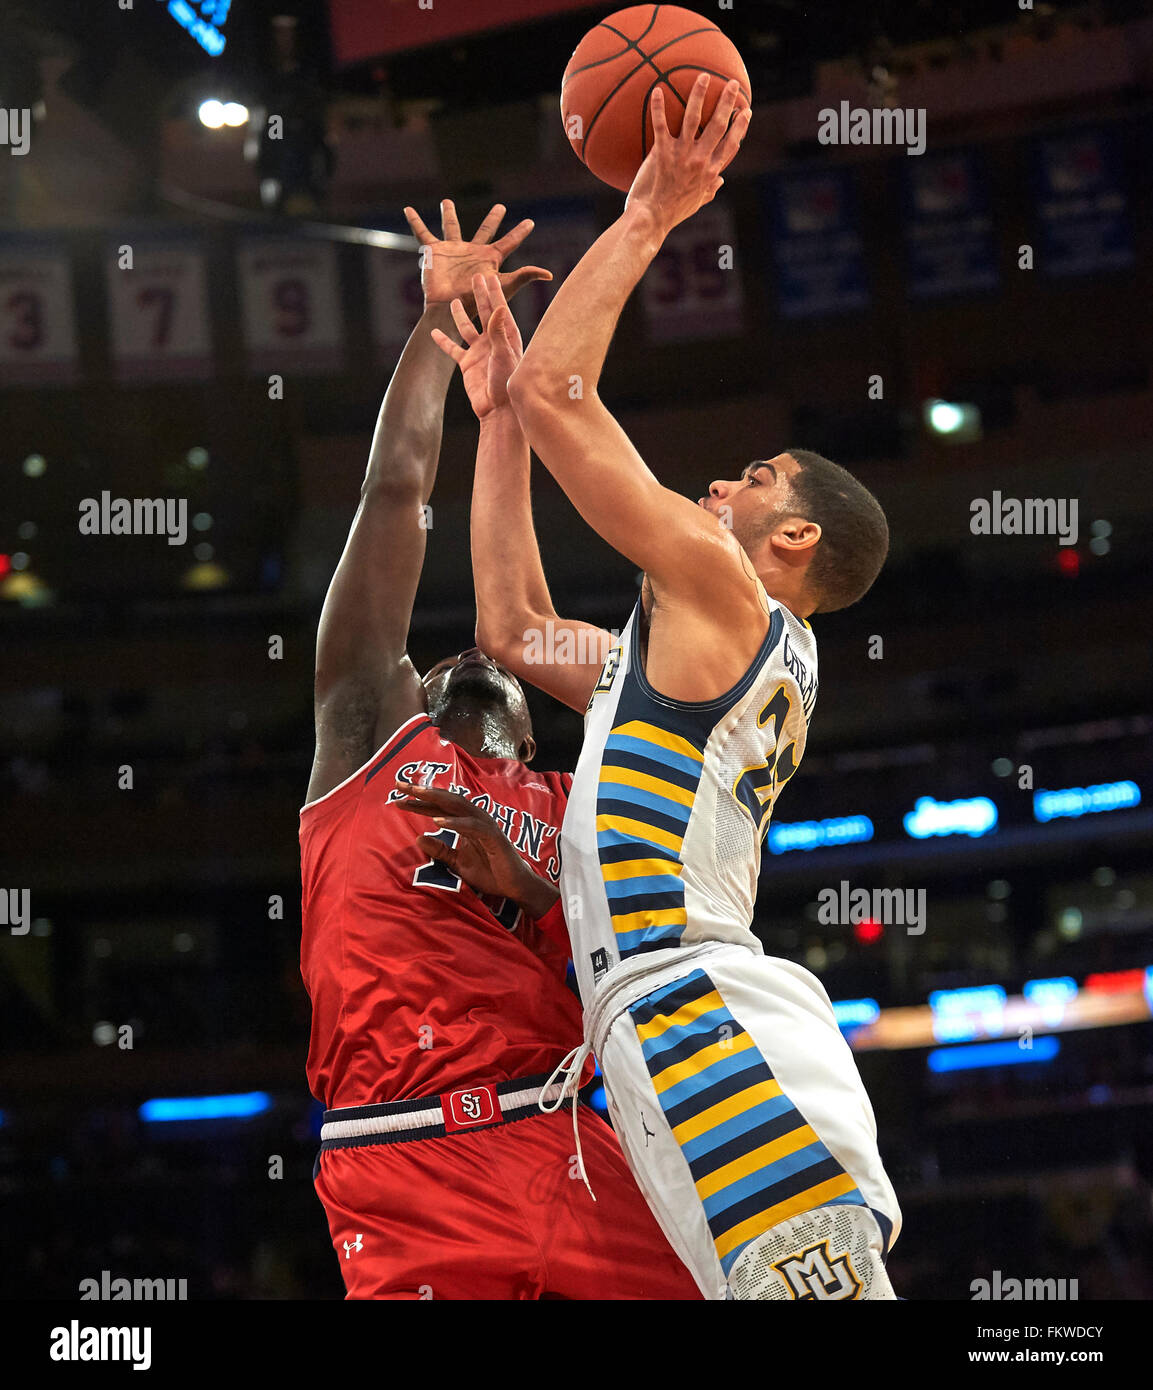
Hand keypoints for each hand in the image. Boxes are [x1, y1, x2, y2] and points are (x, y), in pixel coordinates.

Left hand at [394, 778, 557, 917]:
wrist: (513, 886)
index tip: (396, 796)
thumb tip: (419, 838)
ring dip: (437, 798)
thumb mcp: (457, 862)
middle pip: (445, 799)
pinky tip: (438, 821)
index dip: (418, 802)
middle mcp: (474, 818)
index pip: (438, 807)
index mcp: (465, 822)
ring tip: (418, 794)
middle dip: (422, 791)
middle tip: (400, 784)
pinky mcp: (493, 836)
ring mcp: (484, 825)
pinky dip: (455, 822)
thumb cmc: (489, 871)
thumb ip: (440, 850)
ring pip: (458, 806)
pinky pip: (472, 826)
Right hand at [403, 199, 551, 313]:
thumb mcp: (504, 287)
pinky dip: (415, 221)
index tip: (530, 223)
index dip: (520, 232)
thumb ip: (524, 277)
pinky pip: (422, 233)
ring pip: (452, 227)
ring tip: (446, 201)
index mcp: (489, 258)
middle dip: (493, 219)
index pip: (510, 242)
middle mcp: (472, 252)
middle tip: (500, 207)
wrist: (450, 309)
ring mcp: (453, 251)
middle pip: (485, 230)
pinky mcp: (434, 252)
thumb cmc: (477, 302)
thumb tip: (550, 274)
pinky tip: (408, 209)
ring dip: (449, 215)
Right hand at [429, 273, 523, 420]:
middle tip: (476, 277)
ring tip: (454, 301)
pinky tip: (434, 333)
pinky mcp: (467, 364)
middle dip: (480, 295)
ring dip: (460, 315)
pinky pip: (452, 349)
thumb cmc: (506, 382)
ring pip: (466, 328)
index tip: (490, 277)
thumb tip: (499, 307)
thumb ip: (499, 331)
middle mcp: (493, 341)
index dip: (494, 292)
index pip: (499, 309)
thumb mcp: (504, 354)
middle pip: (484, 312)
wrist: (497, 409)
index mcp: (506, 336)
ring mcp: (479, 352)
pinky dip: (443, 341)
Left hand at [625, 75, 750, 234]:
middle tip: (731, 83)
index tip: (745, 111)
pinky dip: (658, 107)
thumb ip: (710, 190)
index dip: (740, 127)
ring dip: (699, 95)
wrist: (652, 220)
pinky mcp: (662, 154)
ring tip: (703, 76)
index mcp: (711, 172)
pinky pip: (661, 125)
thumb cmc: (673, 213)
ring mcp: (682, 156)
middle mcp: (700, 161)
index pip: (731, 145)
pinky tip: (656, 90)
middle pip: (718, 125)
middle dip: (727, 102)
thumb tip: (720, 182)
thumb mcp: (697, 203)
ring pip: (694, 118)